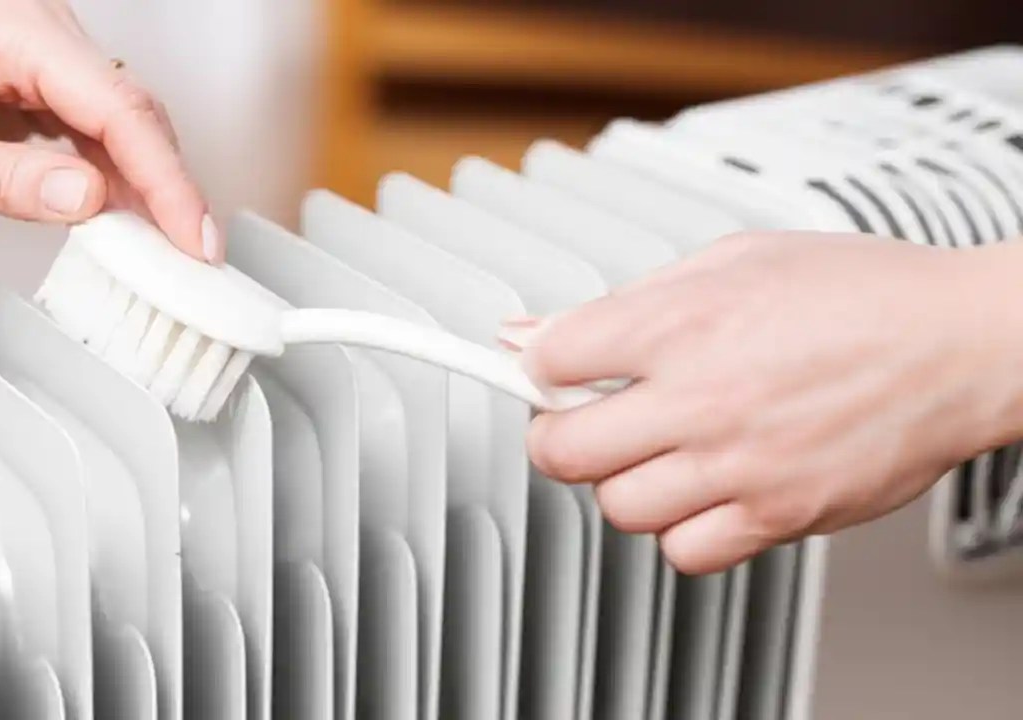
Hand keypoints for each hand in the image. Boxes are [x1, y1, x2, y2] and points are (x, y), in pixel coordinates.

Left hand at [0, 0, 219, 261]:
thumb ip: (9, 181)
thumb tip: (88, 201)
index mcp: (15, 34)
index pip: (118, 109)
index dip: (166, 179)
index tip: (192, 237)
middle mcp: (42, 34)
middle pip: (137, 114)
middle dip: (172, 188)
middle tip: (194, 257)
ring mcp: (48, 58)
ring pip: (129, 125)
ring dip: (151, 188)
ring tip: (168, 248)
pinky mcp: (47, 85)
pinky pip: (103, 133)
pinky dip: (122, 180)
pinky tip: (129, 220)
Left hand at [508, 232, 1022, 573]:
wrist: (961, 344)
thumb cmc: (862, 294)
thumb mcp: (733, 258)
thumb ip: (629, 299)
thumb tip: (538, 329)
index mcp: (683, 323)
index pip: (551, 359)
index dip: (538, 365)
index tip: (548, 370)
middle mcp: (702, 398)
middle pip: (562, 449)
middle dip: (556, 433)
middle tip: (581, 419)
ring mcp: (739, 464)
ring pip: (618, 506)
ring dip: (621, 480)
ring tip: (654, 450)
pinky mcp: (778, 515)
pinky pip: (685, 550)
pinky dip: (680, 528)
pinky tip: (700, 489)